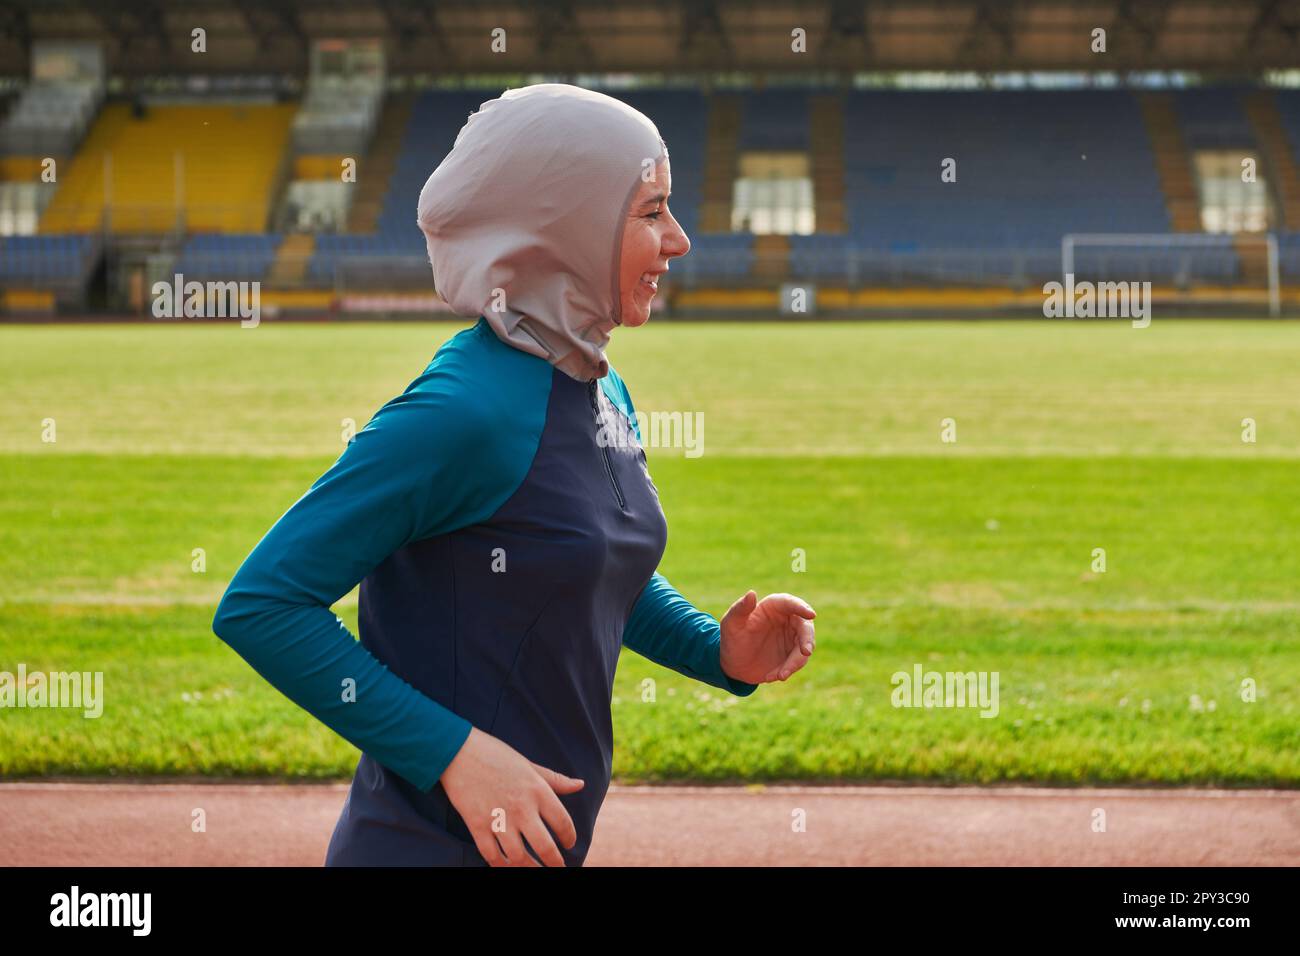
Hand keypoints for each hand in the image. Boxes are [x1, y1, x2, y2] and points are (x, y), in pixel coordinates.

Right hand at [439, 726, 584, 865]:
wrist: (458, 751)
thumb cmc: (495, 755)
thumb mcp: (529, 765)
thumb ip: (554, 779)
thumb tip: (580, 785)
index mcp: (537, 790)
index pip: (562, 822)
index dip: (569, 837)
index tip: (569, 844)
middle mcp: (521, 808)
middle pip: (544, 846)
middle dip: (554, 862)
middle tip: (558, 867)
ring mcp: (499, 819)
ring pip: (518, 857)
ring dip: (529, 868)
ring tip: (535, 870)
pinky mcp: (477, 826)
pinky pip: (491, 855)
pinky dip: (500, 865)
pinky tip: (507, 866)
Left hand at [718, 591, 815, 684]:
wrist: (733, 664)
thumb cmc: (731, 638)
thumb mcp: (731, 624)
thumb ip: (740, 609)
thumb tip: (751, 593)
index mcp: (774, 606)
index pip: (790, 603)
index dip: (802, 608)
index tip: (811, 614)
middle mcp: (787, 620)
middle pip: (805, 626)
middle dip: (807, 639)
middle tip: (805, 652)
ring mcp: (793, 638)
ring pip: (804, 647)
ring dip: (795, 662)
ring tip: (780, 675)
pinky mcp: (794, 654)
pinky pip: (797, 662)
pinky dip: (787, 670)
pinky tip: (771, 676)